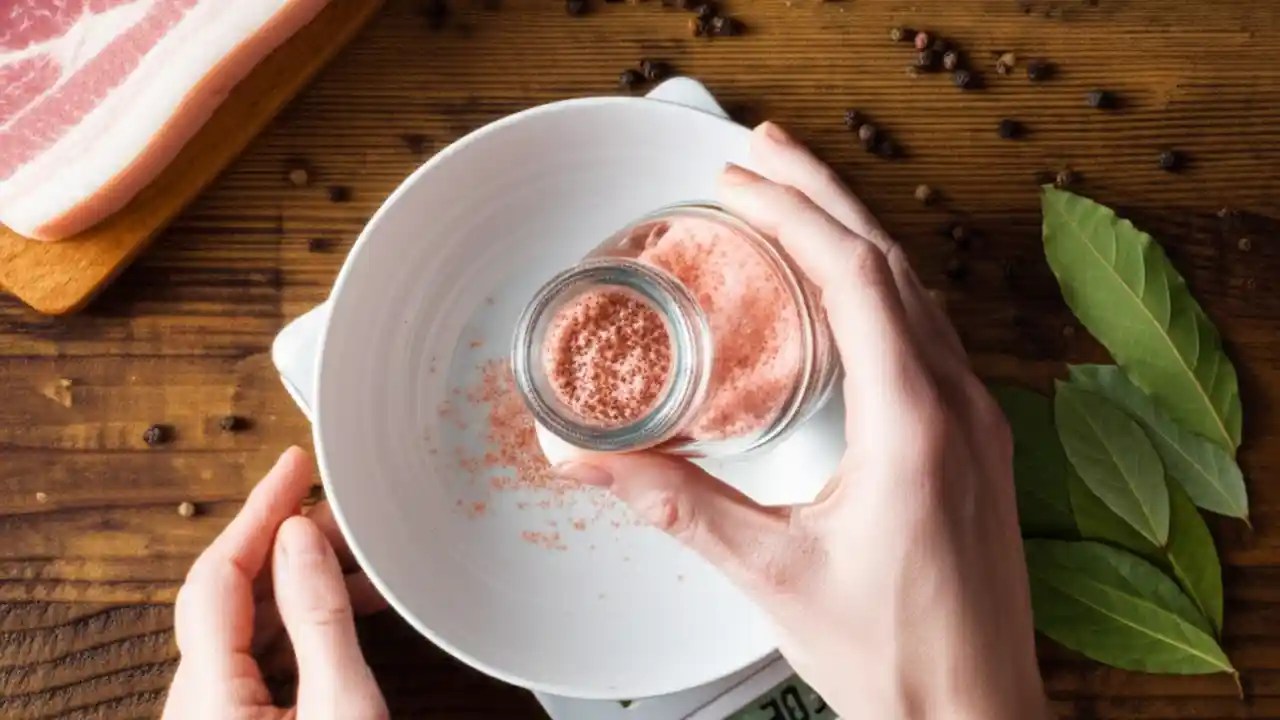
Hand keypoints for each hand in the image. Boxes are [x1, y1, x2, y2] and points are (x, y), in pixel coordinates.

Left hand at [162, 447, 389, 719]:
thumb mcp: (342, 706)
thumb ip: (319, 622)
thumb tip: (300, 539)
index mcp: (209, 693)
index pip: (220, 572)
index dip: (261, 508)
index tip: (296, 465)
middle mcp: (197, 700)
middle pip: (231, 593)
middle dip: (287, 539)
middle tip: (340, 508)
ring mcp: (215, 714)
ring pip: (248, 623)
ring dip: (301, 579)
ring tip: (358, 554)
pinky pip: (261, 655)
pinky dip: (302, 620)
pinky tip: (347, 607)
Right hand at [552, 123, 1051, 718]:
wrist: (976, 719)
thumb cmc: (897, 660)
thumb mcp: (770, 573)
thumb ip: (676, 504)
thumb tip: (593, 459)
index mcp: (914, 424)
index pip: (857, 278)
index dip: (794, 214)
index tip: (740, 180)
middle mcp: (959, 407)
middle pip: (892, 264)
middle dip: (822, 195)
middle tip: (762, 152)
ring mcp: (978, 423)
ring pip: (917, 294)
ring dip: (854, 235)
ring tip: (796, 198)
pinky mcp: (975, 446)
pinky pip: (927, 335)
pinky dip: (879, 289)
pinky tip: (848, 292)